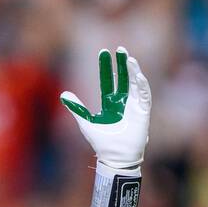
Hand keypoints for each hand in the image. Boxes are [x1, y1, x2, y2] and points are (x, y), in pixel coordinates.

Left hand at [61, 47, 150, 170]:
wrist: (115, 158)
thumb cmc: (102, 144)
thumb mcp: (86, 123)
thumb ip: (76, 108)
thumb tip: (63, 93)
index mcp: (110, 104)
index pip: (108, 81)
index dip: (106, 67)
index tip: (103, 52)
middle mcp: (123, 102)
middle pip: (123, 78)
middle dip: (121, 63)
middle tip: (119, 48)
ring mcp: (134, 106)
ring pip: (134, 83)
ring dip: (133, 70)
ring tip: (128, 57)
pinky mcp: (143, 112)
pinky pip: (144, 95)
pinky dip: (141, 85)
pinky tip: (138, 75)